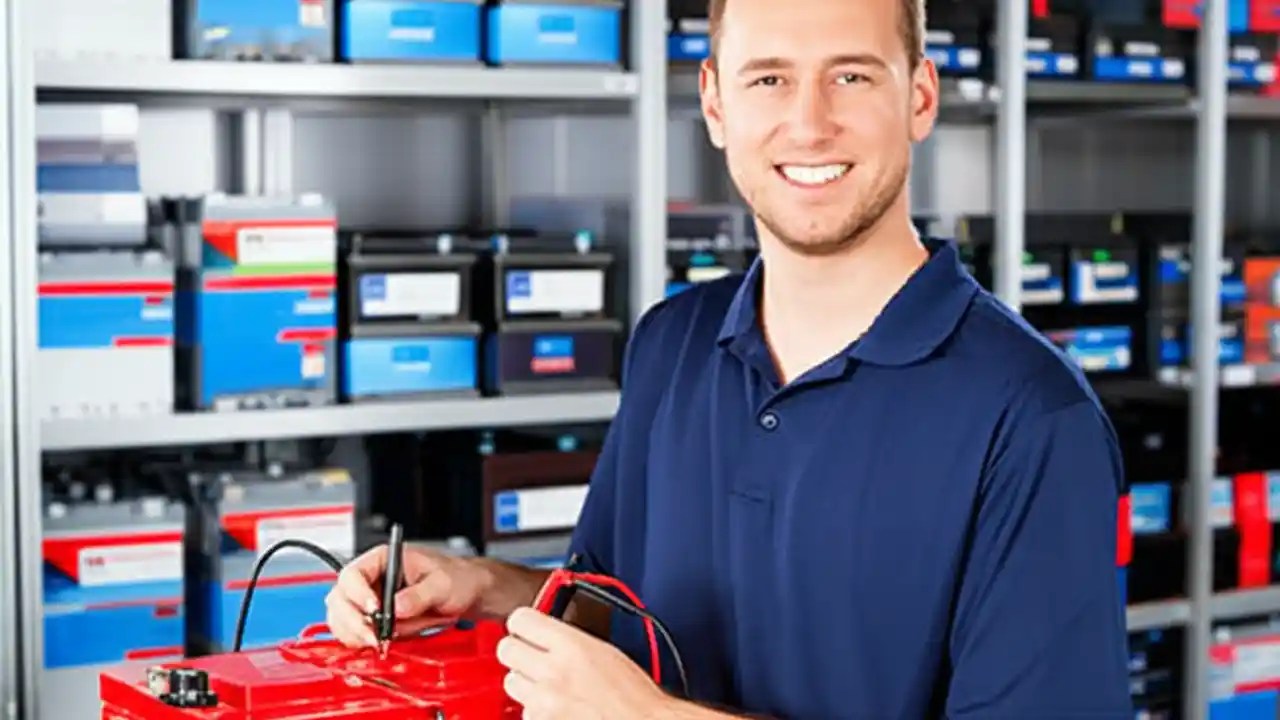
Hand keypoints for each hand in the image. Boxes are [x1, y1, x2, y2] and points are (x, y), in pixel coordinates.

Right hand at [324, 543, 492, 647]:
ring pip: (341, 618)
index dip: (359, 594)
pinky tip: (378, 644)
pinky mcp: (372, 620)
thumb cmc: (454, 578)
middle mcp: (370, 579)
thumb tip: (397, 608)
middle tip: (375, 637)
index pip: (353, 574)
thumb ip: (420, 595)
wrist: (464, 593)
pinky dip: (361, 642)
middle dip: (353, 621)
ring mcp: (367, 601)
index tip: (375, 612)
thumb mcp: (442, 583)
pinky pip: (353, 633)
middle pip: (340, 599)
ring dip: (355, 634)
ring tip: (380, 642)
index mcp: (383, 560)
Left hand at [497, 607, 670, 719]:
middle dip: (519, 652)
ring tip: (551, 688)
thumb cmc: (634, 697)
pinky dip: (536, 712)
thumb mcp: (605, 651)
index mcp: (572, 646)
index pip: (520, 619)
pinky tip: (558, 710)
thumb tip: (544, 633)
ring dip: (527, 684)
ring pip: (511, 682)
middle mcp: (553, 672)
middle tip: (533, 658)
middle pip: (506, 649)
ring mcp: (543, 703)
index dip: (524, 624)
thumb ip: (570, 639)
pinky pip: (524, 712)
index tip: (528, 629)